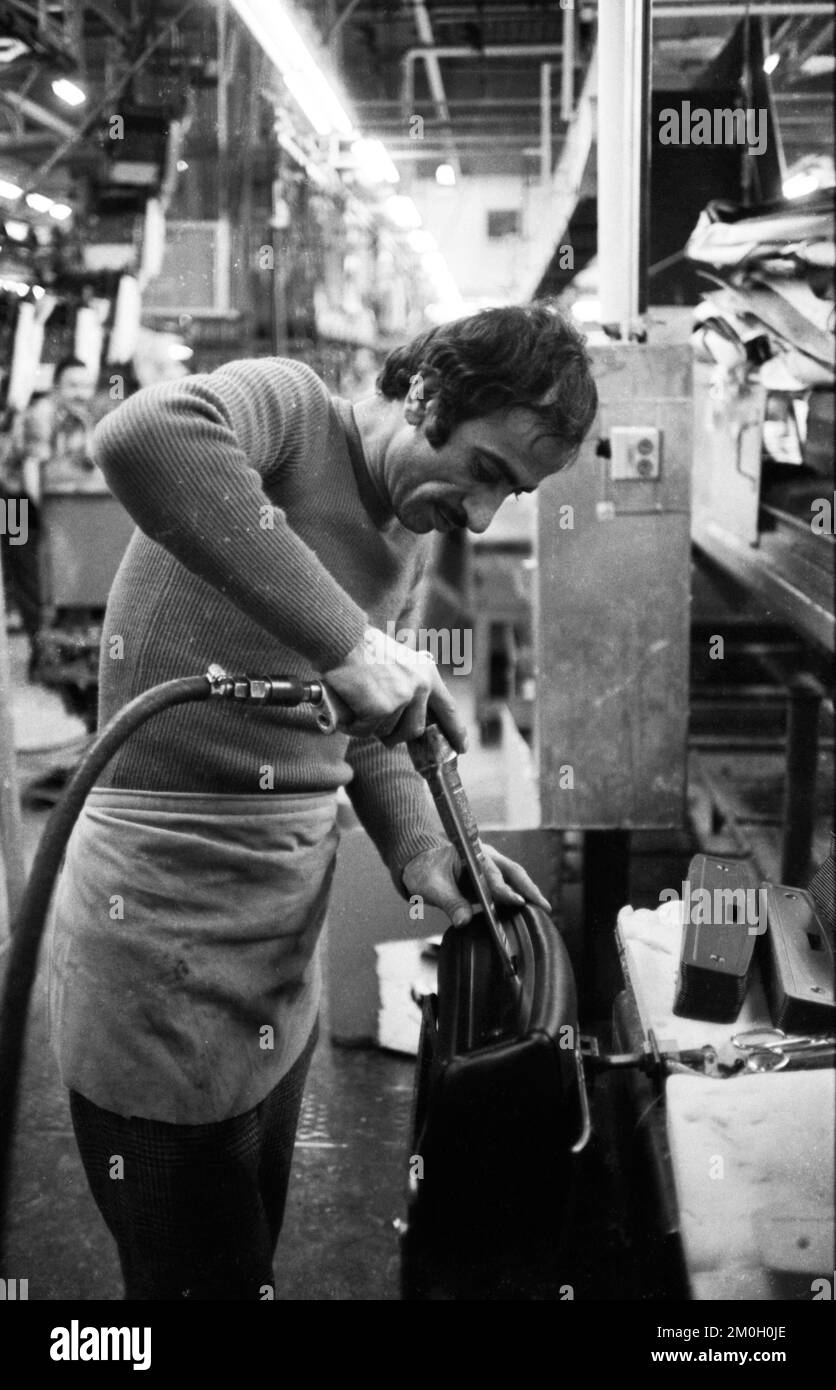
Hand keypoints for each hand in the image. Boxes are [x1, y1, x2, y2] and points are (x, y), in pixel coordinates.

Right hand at [324, 626, 467, 751]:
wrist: (343, 639)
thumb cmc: (363, 647)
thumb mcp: (399, 660)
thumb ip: (408, 683)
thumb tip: (404, 712)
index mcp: (426, 674)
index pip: (447, 708)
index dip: (455, 731)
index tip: (462, 748)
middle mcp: (419, 687)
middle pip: (413, 730)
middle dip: (395, 734)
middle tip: (376, 724)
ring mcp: (401, 699)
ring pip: (385, 732)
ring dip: (368, 725)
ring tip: (356, 701)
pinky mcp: (381, 709)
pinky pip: (365, 731)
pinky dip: (353, 725)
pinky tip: (347, 706)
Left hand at [402, 842, 550, 925]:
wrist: (419, 865)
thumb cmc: (425, 872)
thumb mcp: (433, 888)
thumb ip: (450, 903)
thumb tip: (464, 921)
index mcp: (472, 854)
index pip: (491, 873)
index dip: (504, 889)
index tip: (517, 901)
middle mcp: (485, 858)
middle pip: (513, 872)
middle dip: (529, 889)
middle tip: (544, 906)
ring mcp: (489, 868)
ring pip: (515, 878)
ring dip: (528, 893)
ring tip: (543, 910)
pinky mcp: (490, 880)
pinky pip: (508, 887)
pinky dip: (519, 898)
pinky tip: (528, 912)